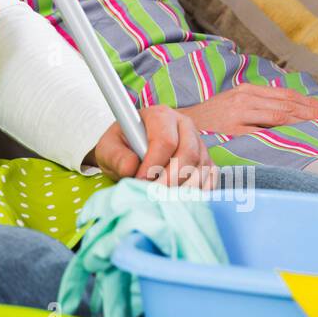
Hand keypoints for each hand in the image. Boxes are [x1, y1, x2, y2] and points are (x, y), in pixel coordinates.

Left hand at [87, 105, 214, 188]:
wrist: (133, 154)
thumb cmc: (122, 148)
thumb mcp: (108, 148)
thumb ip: (115, 156)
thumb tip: (131, 168)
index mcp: (160, 116)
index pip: (165, 140)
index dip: (153, 163)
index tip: (140, 180)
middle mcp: (185, 126)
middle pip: (188, 154)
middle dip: (169, 179)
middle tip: (152, 194)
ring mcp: (199, 144)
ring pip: (200, 169)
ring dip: (182, 189)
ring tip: (162, 200)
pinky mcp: (206, 162)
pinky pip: (209, 180)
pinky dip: (195, 194)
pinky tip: (177, 200)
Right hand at [183, 84, 317, 135]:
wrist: (181, 125)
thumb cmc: (210, 119)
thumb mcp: (233, 105)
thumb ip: (257, 107)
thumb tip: (286, 114)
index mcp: (247, 91)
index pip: (285, 96)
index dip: (309, 102)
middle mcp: (245, 98)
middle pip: (286, 104)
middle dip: (313, 111)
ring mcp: (238, 113)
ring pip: (279, 115)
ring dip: (304, 120)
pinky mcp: (232, 128)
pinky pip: (262, 131)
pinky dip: (282, 133)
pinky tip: (296, 137)